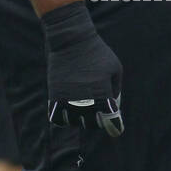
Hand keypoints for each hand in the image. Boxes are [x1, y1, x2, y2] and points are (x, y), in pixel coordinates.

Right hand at [42, 1, 123, 137]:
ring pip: (75, 123)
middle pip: (93, 125)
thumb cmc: (97, 52)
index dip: (115, 127)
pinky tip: (68, 109)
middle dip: (98, 119)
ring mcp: (69, 101)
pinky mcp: (54, 97)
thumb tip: (113, 108)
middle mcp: (86, 101)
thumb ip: (116, 90)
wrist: (71, 40)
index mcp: (104, 94)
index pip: (111, 121)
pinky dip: (63, 118)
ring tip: (82, 105)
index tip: (116, 130)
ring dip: (80, 118)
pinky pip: (58, 119)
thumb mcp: (115, 68)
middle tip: (98, 110)